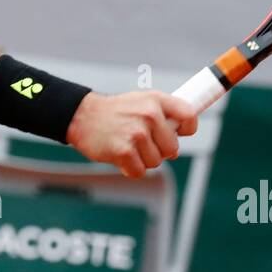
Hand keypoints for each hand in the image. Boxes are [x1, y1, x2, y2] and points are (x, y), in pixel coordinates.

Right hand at [65, 91, 197, 178]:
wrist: (82, 117)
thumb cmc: (114, 112)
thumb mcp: (141, 102)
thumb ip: (163, 116)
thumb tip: (177, 144)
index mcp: (156, 100)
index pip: (189, 116)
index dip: (187, 129)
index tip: (179, 133)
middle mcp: (149, 114)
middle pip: (172, 148)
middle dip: (159, 150)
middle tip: (141, 141)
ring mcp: (137, 133)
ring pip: (156, 162)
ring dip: (142, 160)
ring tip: (128, 145)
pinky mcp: (124, 151)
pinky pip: (140, 171)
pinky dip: (130, 168)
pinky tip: (120, 155)